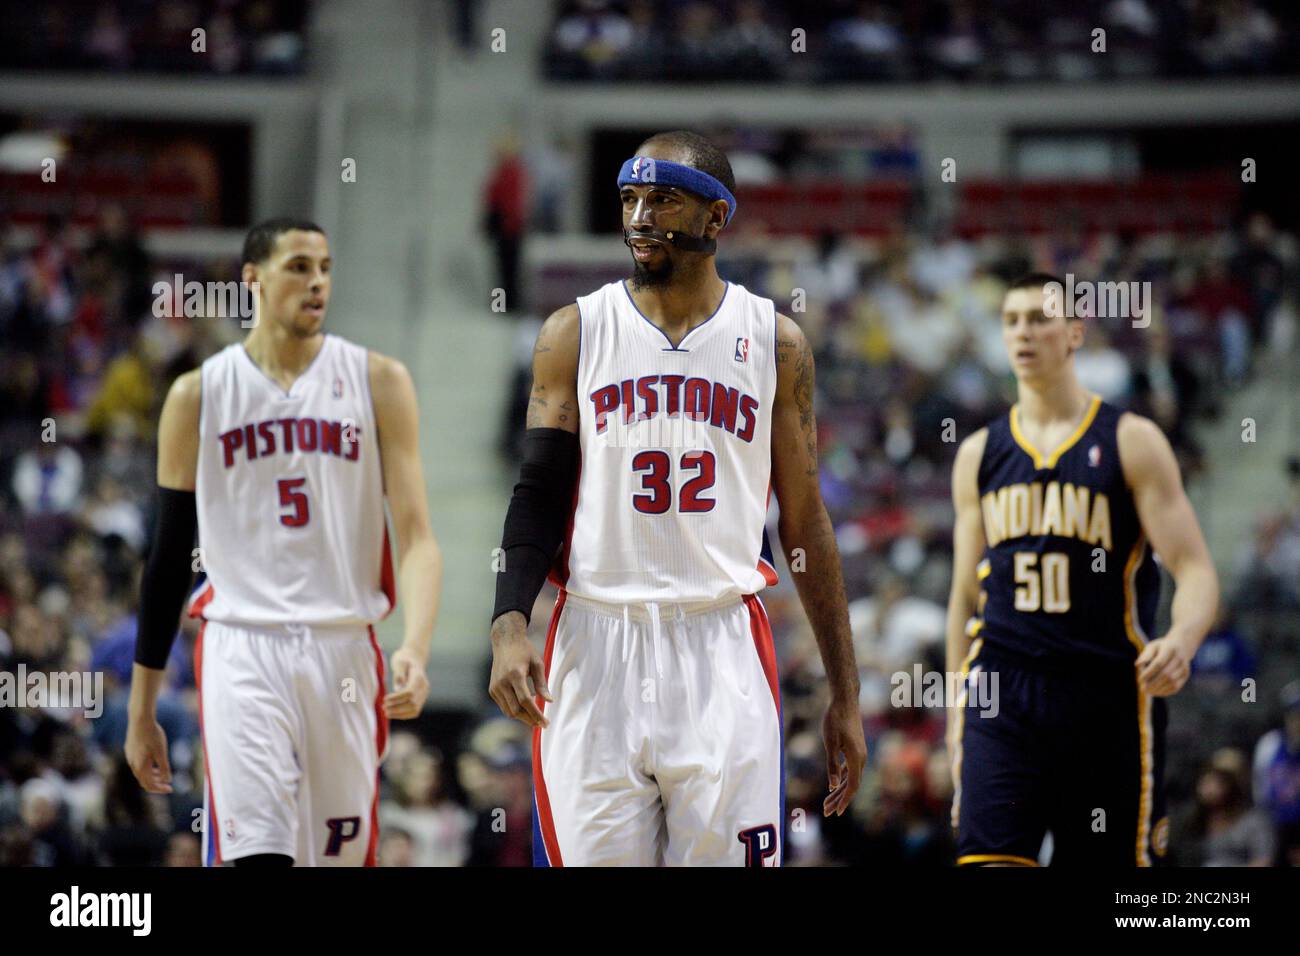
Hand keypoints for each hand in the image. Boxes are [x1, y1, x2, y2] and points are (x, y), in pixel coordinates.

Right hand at [125, 715, 172, 793]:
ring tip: (162, 774)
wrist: (140, 720)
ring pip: (141, 773)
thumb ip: (164, 768)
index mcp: (141, 766)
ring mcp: (130, 757)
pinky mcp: (129, 750)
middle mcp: (133, 764)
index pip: (150, 785)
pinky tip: (154, 762)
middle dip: (156, 784)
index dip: (160, 789)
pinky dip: (147, 768)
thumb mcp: (161, 752)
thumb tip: (167, 781)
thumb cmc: (153, 735)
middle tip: (168, 784)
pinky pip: (138, 765)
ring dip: (152, 776)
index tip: (170, 789)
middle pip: (144, 781)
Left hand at [384, 646, 429, 718]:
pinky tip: (392, 714)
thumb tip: (398, 689)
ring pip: (415, 710)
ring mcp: (424, 694)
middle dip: (397, 708)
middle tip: (383, 708)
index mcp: (419, 677)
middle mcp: (424, 687)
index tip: (385, 700)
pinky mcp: (421, 698)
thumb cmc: (404, 659)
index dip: (396, 698)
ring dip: (400, 714)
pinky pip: (415, 711)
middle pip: (413, 703)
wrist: (414, 658)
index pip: (409, 693)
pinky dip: (403, 715)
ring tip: (386, 713)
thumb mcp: (399, 661)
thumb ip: (399, 673)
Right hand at [488, 612, 551, 727]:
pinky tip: (525, 708)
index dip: (536, 714)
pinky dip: (514, 710)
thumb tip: (549, 701)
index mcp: (515, 675)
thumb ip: (542, 684)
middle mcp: (502, 682)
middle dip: (530, 719)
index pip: (525, 701)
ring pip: (509, 711)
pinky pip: (504, 706)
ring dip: (522, 717)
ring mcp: (495, 687)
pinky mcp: (492, 689)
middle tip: (542, 724)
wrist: (505, 641)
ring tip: (535, 717)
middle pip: (516, 710)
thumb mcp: (538, 663)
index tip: (545, 723)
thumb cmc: (524, 651)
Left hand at [822, 696, 865, 816]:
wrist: (845, 700)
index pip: (851, 786)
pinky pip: (851, 769)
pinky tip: (834, 783)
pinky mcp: (855, 748)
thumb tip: (833, 786)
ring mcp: (859, 753)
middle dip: (839, 799)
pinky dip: (842, 778)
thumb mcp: (830, 742)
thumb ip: (832, 764)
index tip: (835, 812)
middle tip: (826, 811)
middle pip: (852, 785)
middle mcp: (861, 758)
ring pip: (851, 777)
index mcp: (856, 758)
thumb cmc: (835, 719)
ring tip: (827, 801)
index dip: (843, 800)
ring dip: (840, 790)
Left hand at [1136, 632, 1195, 696]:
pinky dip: (1165, 691)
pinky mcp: (1186, 675)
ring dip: (1159, 689)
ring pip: (1172, 682)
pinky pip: (1176, 687)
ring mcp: (1184, 668)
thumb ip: (1146, 655)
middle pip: (1166, 674)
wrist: (1182, 646)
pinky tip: (1156, 693)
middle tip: (1142, 688)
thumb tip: (1137, 665)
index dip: (1149, 673)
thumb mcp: (1152, 646)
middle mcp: (1179, 659)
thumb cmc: (1161, 647)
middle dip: (1153, 683)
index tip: (1140, 680)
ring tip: (1148, 692)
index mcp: (1170, 649)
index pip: (1159, 663)